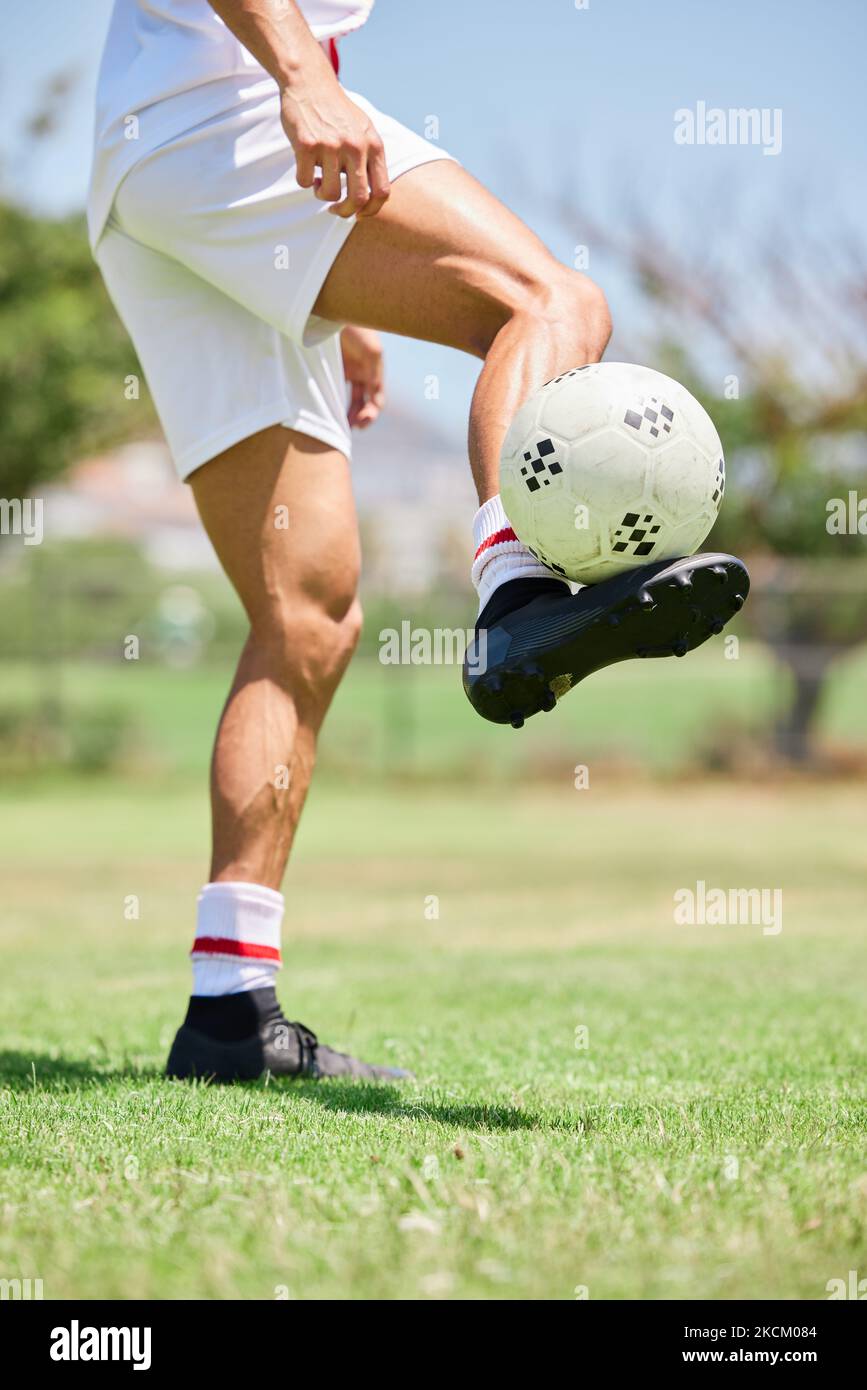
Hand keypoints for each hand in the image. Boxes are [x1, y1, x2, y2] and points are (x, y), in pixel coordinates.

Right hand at [281, 71, 390, 218]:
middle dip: (345, 211)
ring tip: (318, 181)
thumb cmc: (337, 111)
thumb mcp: (363, 130)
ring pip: (329, 193)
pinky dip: (303, 180)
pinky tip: (305, 166)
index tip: (358, 212)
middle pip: (358, 199)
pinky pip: (304, 181)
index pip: (382, 192)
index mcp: (373, 145)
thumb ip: (369, 160)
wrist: (309, 82)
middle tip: (335, 209)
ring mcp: (331, 145)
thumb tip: (369, 200)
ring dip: (321, 194)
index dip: (371, 210)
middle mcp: (355, 146)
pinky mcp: (306, 145)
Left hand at [340, 326, 384, 427]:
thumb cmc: (357, 328)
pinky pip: (335, 391)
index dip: (372, 413)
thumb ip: (375, 374)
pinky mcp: (331, 369)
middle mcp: (363, 373)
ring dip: (350, 414)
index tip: (363, 421)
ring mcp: (347, 371)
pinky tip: (331, 413)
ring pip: (351, 400)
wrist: (334, 310)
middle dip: (362, 417)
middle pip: (365, 403)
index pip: (377, 399)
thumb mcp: (372, 350)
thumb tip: (376, 399)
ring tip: (342, 426)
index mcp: (374, 370)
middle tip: (354, 427)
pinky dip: (335, 404)